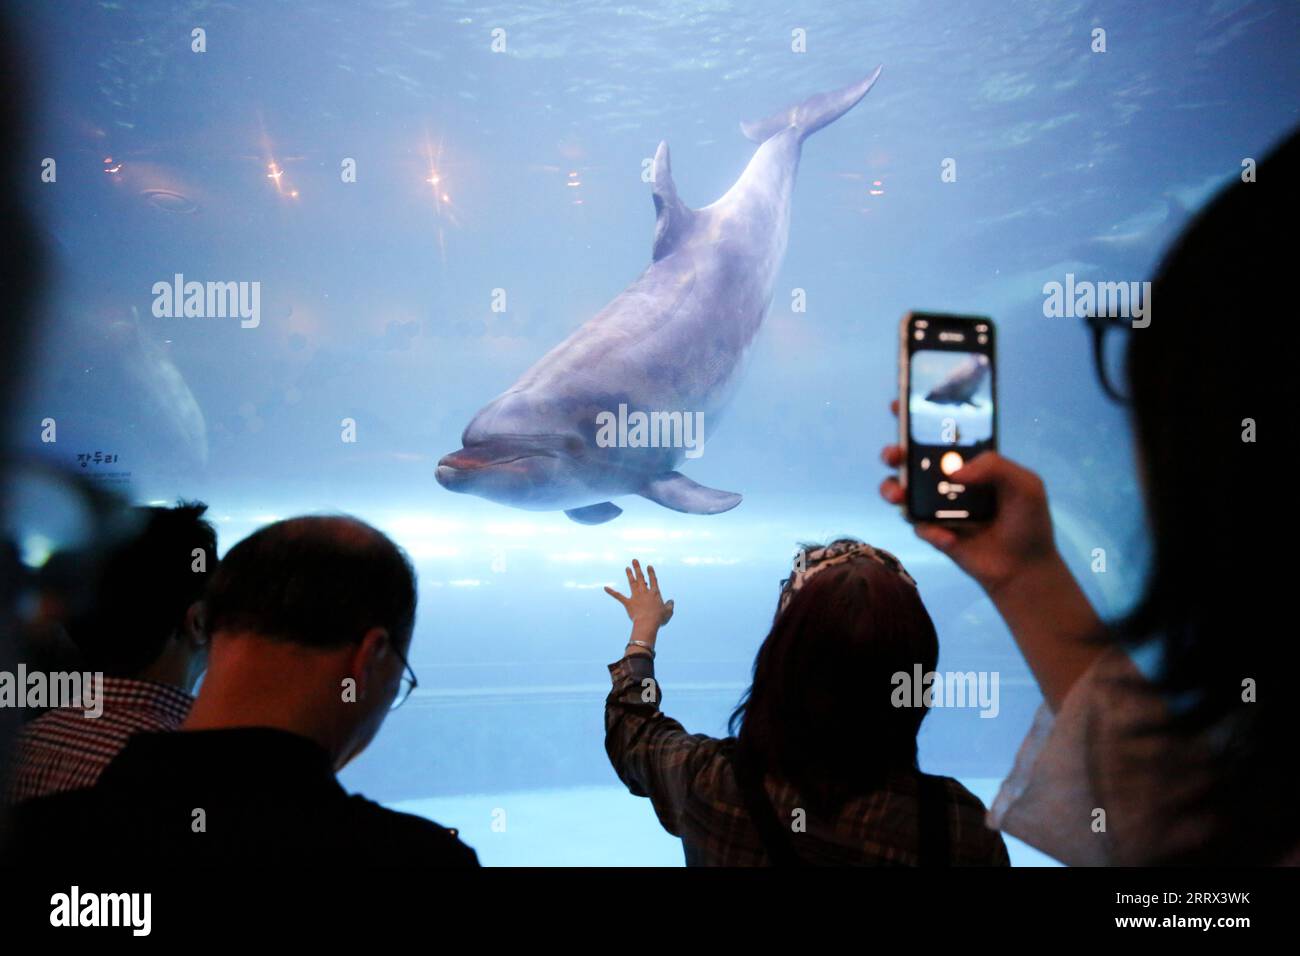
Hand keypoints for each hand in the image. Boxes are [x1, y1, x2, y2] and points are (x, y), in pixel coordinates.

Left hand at [605, 559, 673, 648]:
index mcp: (655, 593)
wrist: (647, 622)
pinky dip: (612, 592)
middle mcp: (645, 592)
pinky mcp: (628, 603)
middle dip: (638, 568)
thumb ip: (670, 605)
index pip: (653, 580)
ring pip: (632, 583)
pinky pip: (619, 596)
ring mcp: (636, 597)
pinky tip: (605, 588)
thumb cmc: (659, 618)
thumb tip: (671, 601)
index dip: (651, 573)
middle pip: (641, 578)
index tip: (649, 566)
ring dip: (629, 575)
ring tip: (627, 568)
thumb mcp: (668, 612)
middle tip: (634, 560)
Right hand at [878, 400, 1057, 597]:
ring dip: (892, 488)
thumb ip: (994, 466)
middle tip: (895, 454)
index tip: (898, 404)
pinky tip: (949, 536)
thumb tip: (954, 471)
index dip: (917, 419)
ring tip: (899, 494)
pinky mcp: (932, 532)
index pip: (939, 435)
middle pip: (910, 460)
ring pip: (901, 490)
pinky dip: (928, 529)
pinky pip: (918, 525)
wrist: (1024, 568)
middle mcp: (947, 481)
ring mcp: (936, 507)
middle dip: (894, 453)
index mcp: (968, 462)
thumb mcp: (1024, 484)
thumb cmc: (1027, 521)